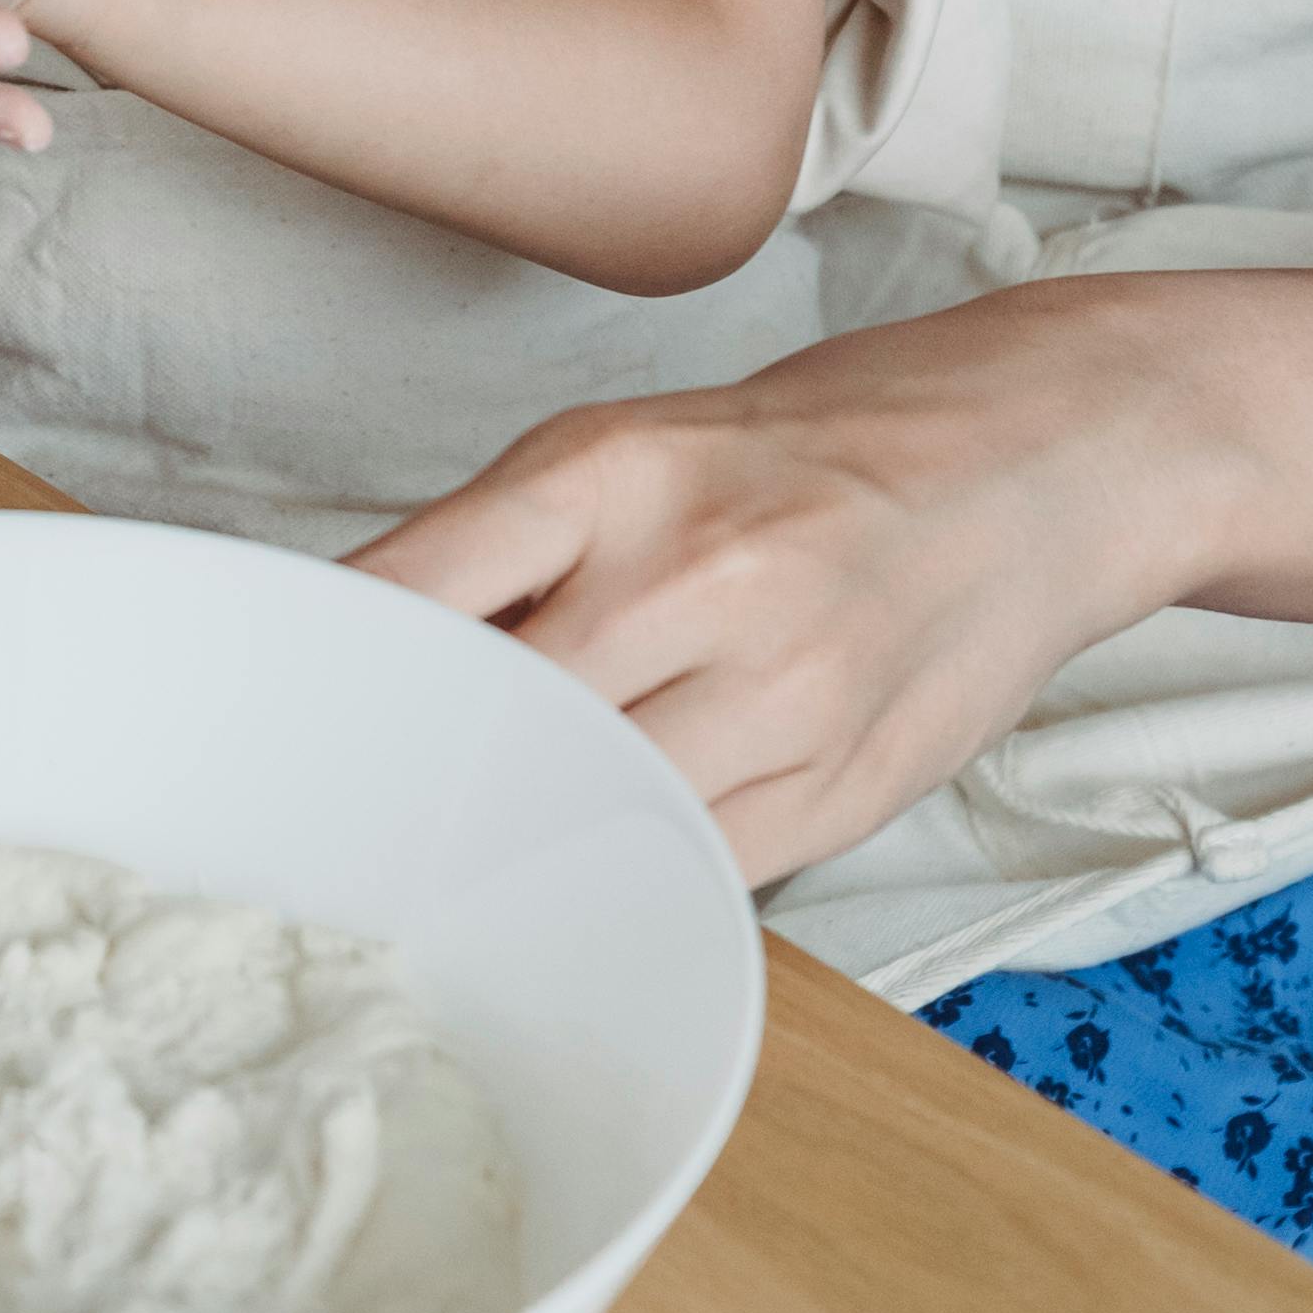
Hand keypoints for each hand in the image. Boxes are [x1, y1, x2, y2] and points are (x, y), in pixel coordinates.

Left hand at [347, 286, 1219, 881]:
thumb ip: (508, 550)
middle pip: (492, 723)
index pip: (417, 587)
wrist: (1040, 455)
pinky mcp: (839, 790)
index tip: (272, 710)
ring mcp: (775, 696)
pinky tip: (594, 856)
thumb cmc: (813, 449)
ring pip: (591, 813)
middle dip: (416, 771)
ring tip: (466, 843)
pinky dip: (630, 867)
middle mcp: (692, 577)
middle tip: (349, 806)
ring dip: (521, 834)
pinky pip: (690, 867)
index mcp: (615, 471)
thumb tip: (358, 654)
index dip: (331, 666)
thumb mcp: (638, 445)